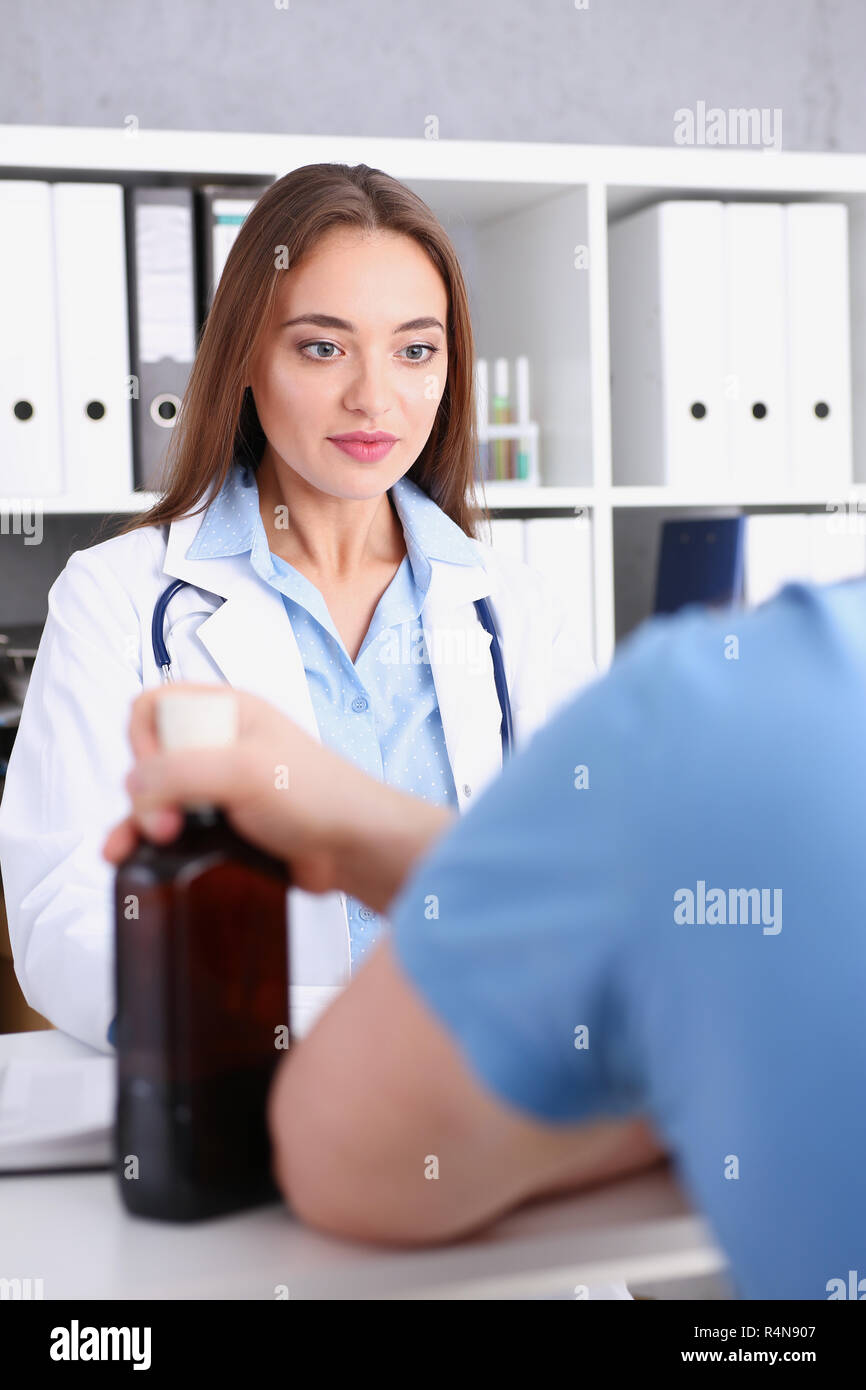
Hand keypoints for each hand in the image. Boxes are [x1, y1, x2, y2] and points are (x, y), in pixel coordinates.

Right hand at [102, 683, 453, 909]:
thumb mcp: (246, 770)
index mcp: (226, 712)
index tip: (156, 773)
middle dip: (144, 791)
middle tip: (165, 824)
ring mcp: (218, 786)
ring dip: (136, 822)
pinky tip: (135, 860)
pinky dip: (150, 843)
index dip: (145, 739)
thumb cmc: (319, 795)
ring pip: (156, 797)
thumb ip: (181, 771)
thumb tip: (133, 787)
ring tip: (125, 851)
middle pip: (149, 757)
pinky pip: (173, 828)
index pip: (156, 707)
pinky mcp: (221, 824)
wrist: (355, 848)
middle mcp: (218, 744)